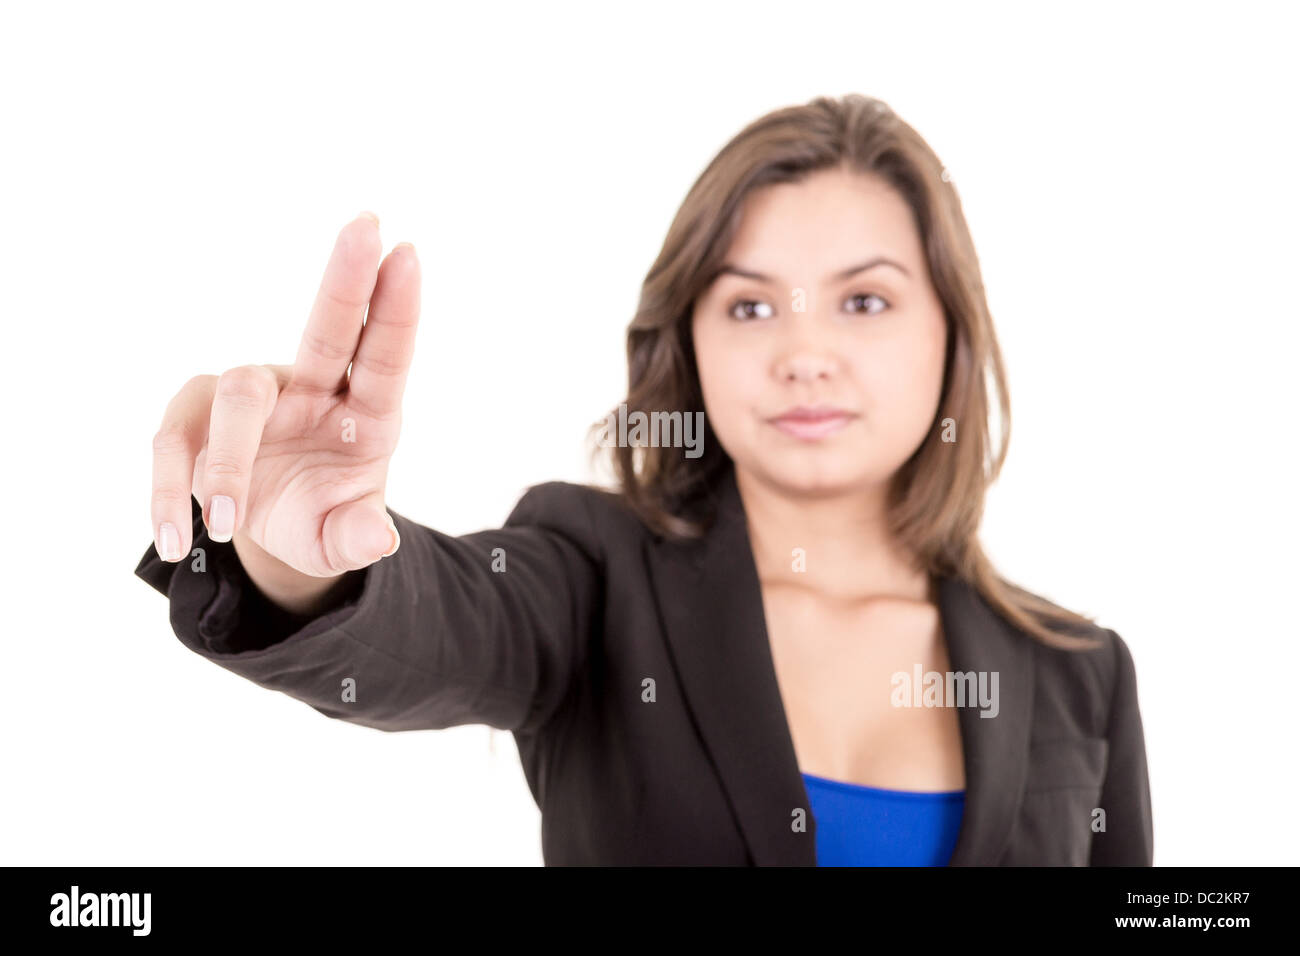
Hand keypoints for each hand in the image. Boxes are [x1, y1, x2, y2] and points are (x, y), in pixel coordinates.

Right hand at [150, 212, 420, 576]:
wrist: (265, 531)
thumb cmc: (320, 518)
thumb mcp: (340, 538)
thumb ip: (358, 538)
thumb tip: (378, 541)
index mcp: (366, 413)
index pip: (385, 356)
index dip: (397, 309)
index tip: (408, 252)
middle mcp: (310, 389)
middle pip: (326, 327)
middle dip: (346, 280)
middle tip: (367, 224)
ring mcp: (253, 397)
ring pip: (238, 399)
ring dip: (229, 463)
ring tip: (225, 528)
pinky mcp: (196, 415)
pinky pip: (176, 442)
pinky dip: (170, 491)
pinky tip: (177, 539)